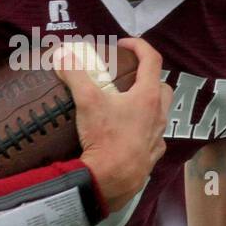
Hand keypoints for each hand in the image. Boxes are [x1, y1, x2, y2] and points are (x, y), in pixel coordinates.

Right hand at [54, 37, 170, 211]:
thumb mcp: (87, 101)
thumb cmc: (105, 137)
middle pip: (163, 87)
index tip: (123, 44)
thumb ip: (75, 75)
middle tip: (128, 79)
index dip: (139, 46)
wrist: (110, 181)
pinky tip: (128, 134)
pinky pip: (153, 137)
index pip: (152, 60)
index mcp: (148, 96)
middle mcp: (159, 115)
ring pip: (161, 113)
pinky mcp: (152, 157)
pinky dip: (143, 130)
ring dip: (147, 105)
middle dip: (149, 78)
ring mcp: (158, 137)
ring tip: (125, 106)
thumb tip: (62, 55)